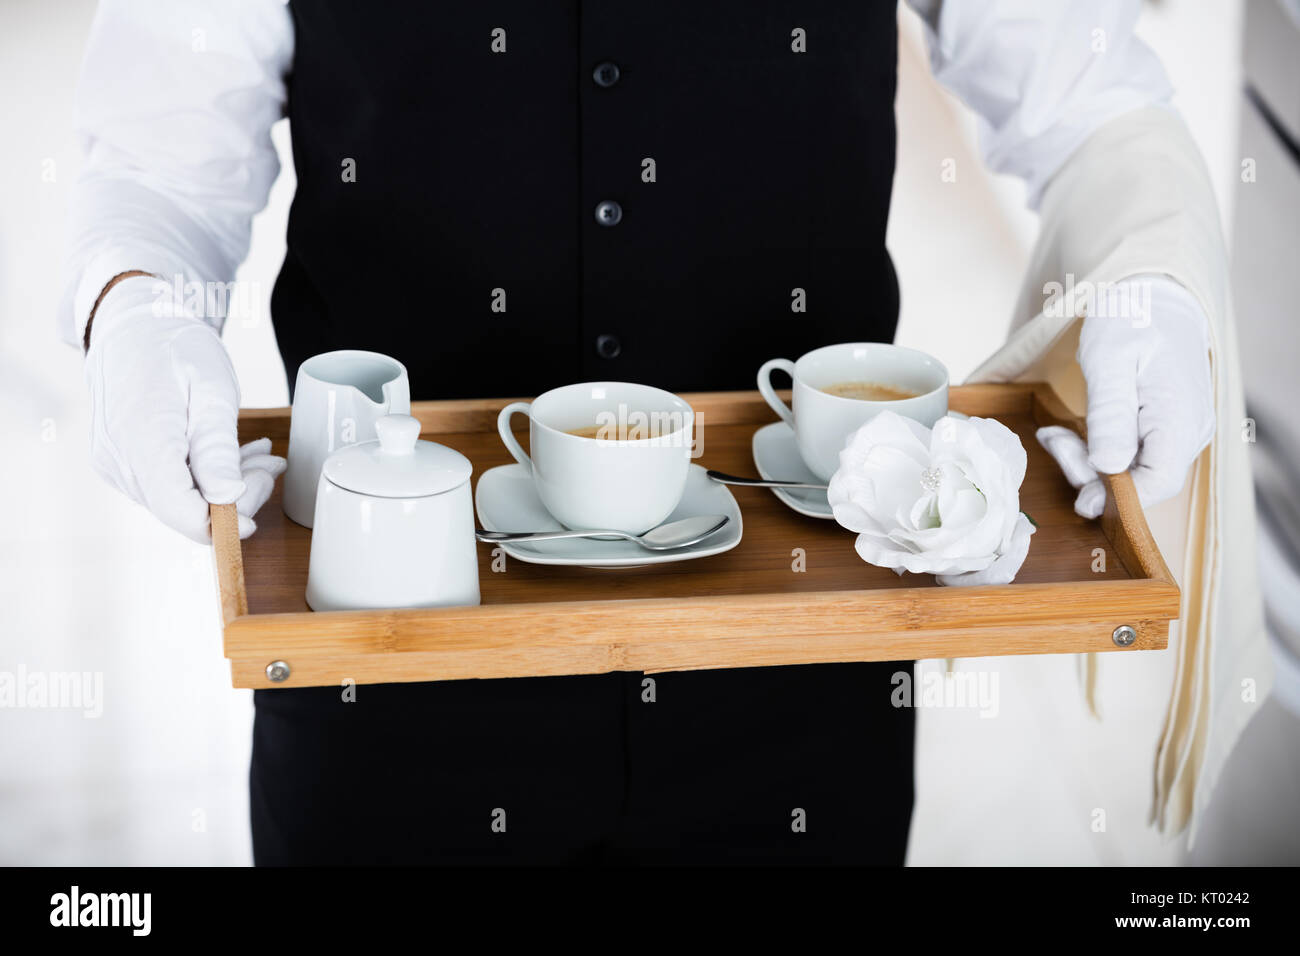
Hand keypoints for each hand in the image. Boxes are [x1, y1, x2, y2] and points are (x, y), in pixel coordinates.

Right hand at [84, 276, 283, 541]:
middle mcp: (119, 462)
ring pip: (180, 500)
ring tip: (260, 456)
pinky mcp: (121, 464)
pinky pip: (168, 485)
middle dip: (237, 496)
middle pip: (184, 510)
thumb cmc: (175, 348)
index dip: (225, 523)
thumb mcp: (212, 390)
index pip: (182, 512)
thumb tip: (228, 499)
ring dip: (225, 484)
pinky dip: (205, 475)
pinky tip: (231, 455)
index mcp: (141, 442)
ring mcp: (115, 465)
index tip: (258, 513)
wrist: (132, 325)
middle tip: (271, 465)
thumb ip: (218, 449)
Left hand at [1040, 277, 1213, 517]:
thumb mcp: (1108, 362)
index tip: (1081, 499)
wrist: (1152, 297)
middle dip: (1092, 473)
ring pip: (1133, 470)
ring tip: (1054, 435)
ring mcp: (1181, 431)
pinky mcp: (1166, 429)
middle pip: (1142, 480)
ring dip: (1088, 461)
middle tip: (1053, 443)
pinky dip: (1098, 450)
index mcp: (1181, 417)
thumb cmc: (1129, 321)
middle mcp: (1190, 430)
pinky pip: (1131, 455)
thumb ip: (1110, 417)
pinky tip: (1069, 434)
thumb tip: (1109, 468)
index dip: (1120, 499)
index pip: (1159, 482)